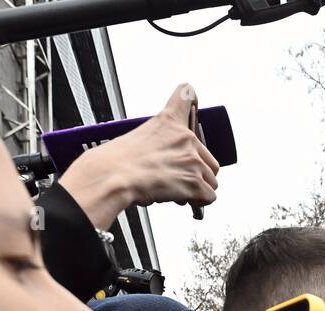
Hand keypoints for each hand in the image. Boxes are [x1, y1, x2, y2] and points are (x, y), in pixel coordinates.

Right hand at [56, 84, 219, 228]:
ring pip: (211, 180)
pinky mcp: (194, 182)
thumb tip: (166, 162)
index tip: (191, 95)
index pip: (185, 94)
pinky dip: (199, 202)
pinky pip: (209, 196)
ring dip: (197, 189)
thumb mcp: (135, 138)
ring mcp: (192, 160)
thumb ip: (158, 142)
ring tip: (177, 191)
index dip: (189, 96)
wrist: (113, 177)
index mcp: (168, 121)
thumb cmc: (118, 162)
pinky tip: (184, 199)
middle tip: (177, 180)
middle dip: (197, 172)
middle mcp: (185, 137)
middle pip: (209, 159)